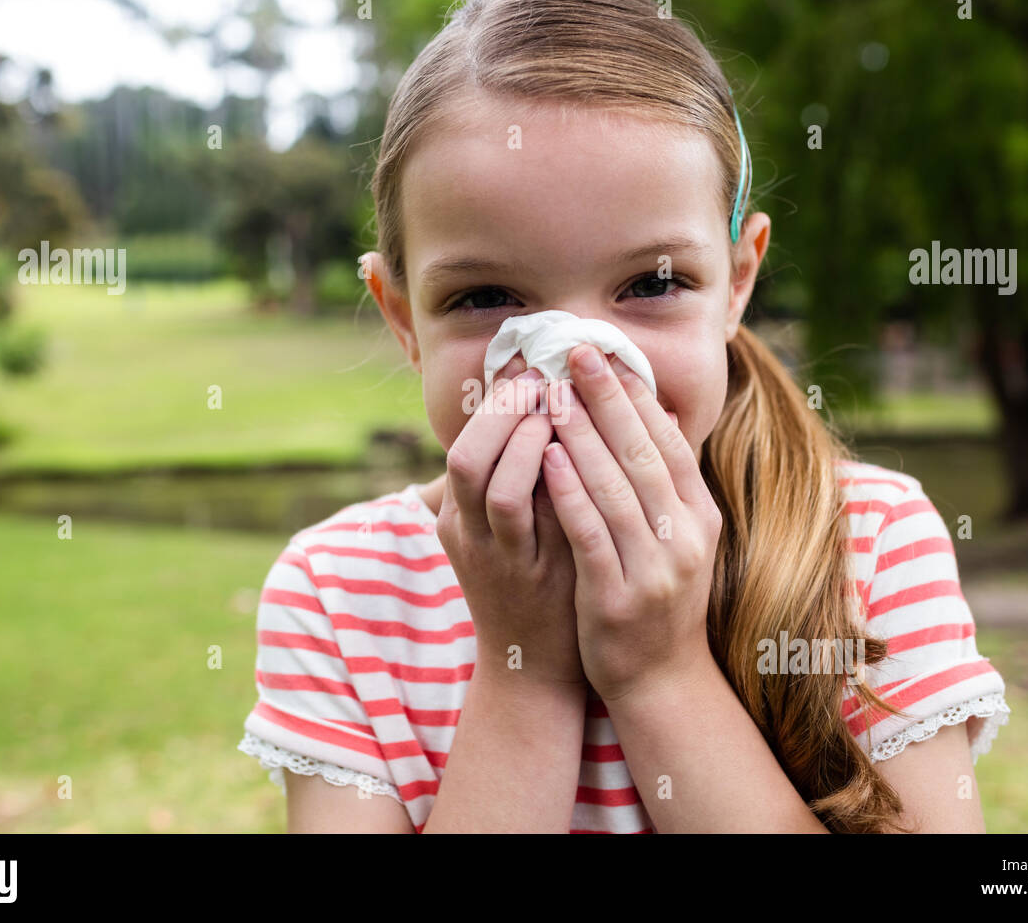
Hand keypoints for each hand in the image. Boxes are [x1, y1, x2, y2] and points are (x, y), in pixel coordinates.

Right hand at [435, 354, 586, 690]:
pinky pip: (517, 513)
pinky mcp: (516, 572)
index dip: (498, 398)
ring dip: (517, 432)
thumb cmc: (540, 580)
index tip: (535, 364)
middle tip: (545, 374)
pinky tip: (566, 449)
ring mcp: (486, 552)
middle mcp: (464, 528)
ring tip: (555, 401)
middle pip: (466, 449)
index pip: (466, 438)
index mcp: (461, 511)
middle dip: (504, 407)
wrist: (534, 664)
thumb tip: (561, 409)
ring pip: (484, 476)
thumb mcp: (523, 524)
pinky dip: (537, 473)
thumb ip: (528, 474)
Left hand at [539, 344, 724, 701]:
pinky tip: (547, 457)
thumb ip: (666, 482)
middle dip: (607, 397)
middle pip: (642, 453)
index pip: (668, 441)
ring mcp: (655, 568)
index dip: (636, 394)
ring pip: (615, 487)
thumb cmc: (658, 595)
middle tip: (576, 352)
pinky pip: (591, 533)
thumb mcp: (678, 536)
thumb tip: (654, 413)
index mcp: (700, 516)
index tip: (607, 353)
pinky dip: (570, 491)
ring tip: (554, 392)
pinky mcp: (617, 597)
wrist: (660, 680)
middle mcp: (685, 537)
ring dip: (582, 434)